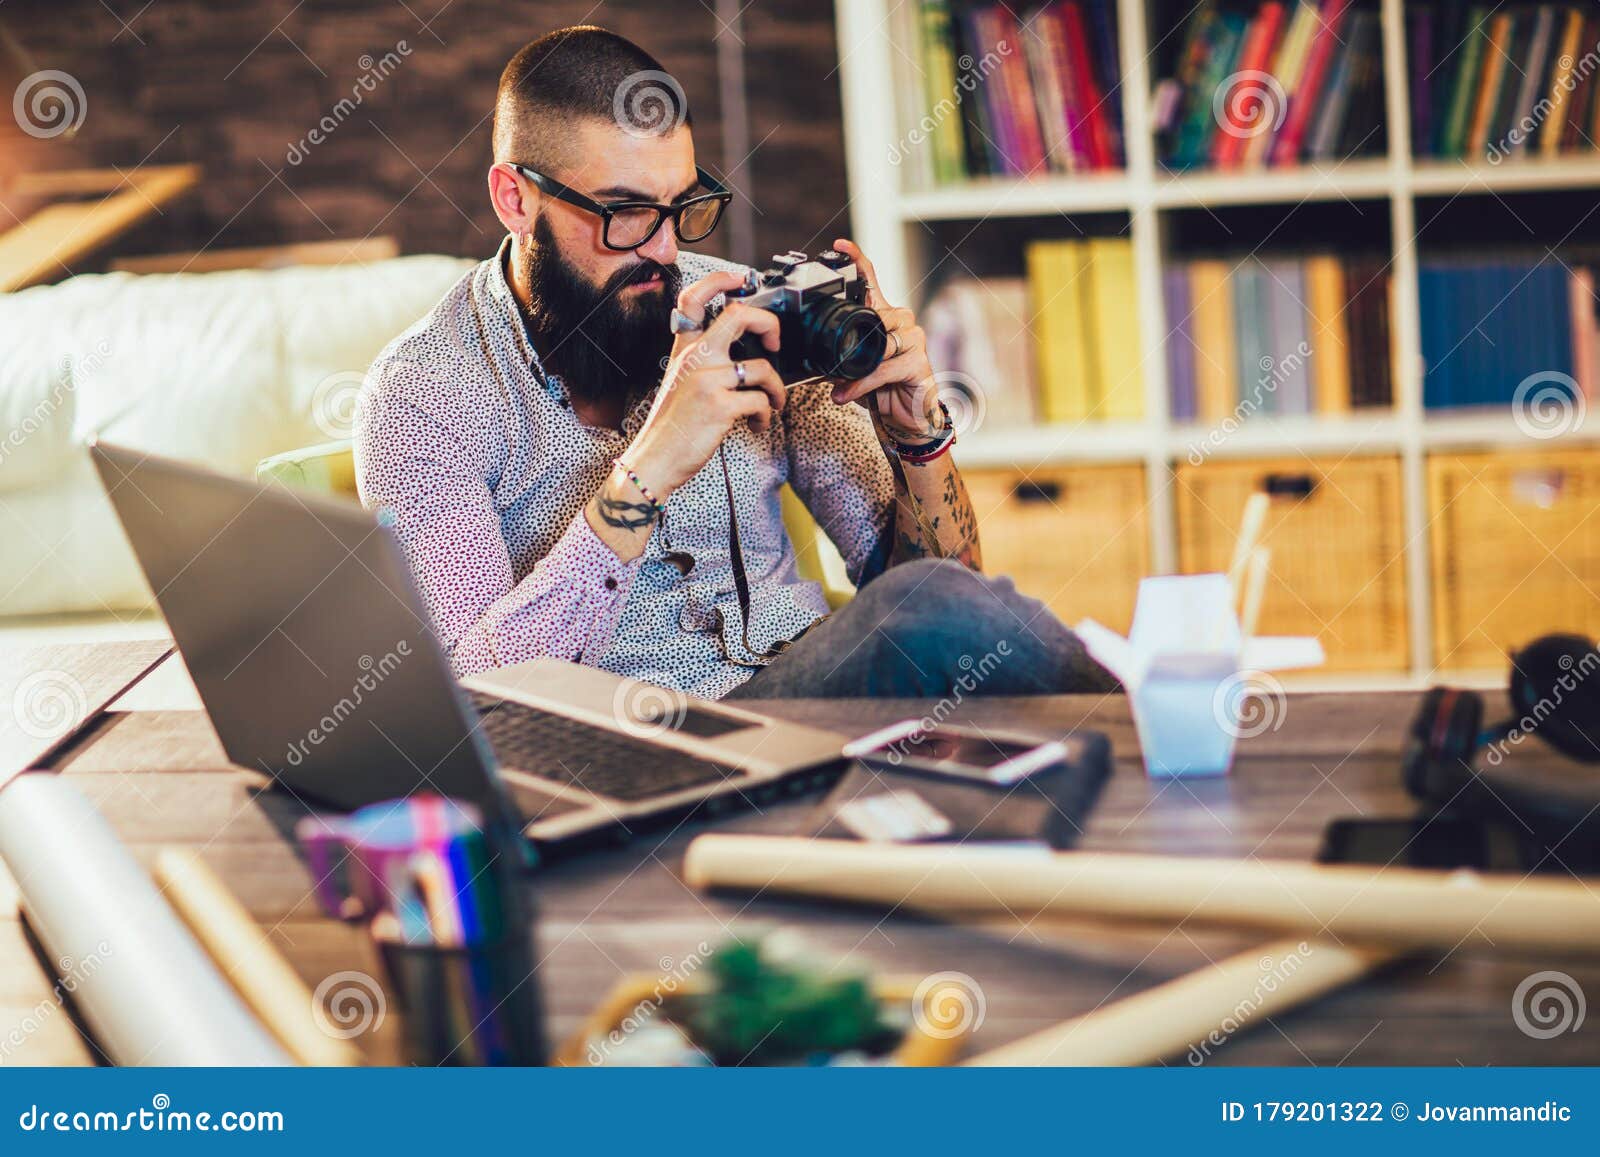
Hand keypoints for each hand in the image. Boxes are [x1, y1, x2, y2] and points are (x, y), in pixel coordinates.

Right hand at [624, 270, 787, 499]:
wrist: (655, 461)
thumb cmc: (671, 427)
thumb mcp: (680, 384)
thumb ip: (704, 364)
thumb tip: (743, 358)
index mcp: (684, 350)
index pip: (693, 299)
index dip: (720, 280)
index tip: (741, 279)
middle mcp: (695, 359)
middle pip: (738, 315)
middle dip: (769, 324)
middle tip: (775, 343)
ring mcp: (707, 381)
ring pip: (761, 367)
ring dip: (777, 390)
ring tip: (773, 403)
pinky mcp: (720, 406)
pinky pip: (760, 401)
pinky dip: (766, 415)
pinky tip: (757, 424)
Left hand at [827, 238, 944, 443]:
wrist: (908, 417)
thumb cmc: (883, 388)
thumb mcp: (855, 367)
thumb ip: (839, 357)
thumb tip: (814, 359)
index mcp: (884, 316)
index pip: (871, 281)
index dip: (856, 260)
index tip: (839, 246)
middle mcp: (901, 321)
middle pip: (873, 317)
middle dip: (850, 342)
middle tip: (831, 365)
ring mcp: (913, 339)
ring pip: (876, 346)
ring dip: (853, 370)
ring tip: (838, 384)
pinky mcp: (919, 362)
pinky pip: (882, 369)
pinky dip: (861, 384)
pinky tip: (846, 394)